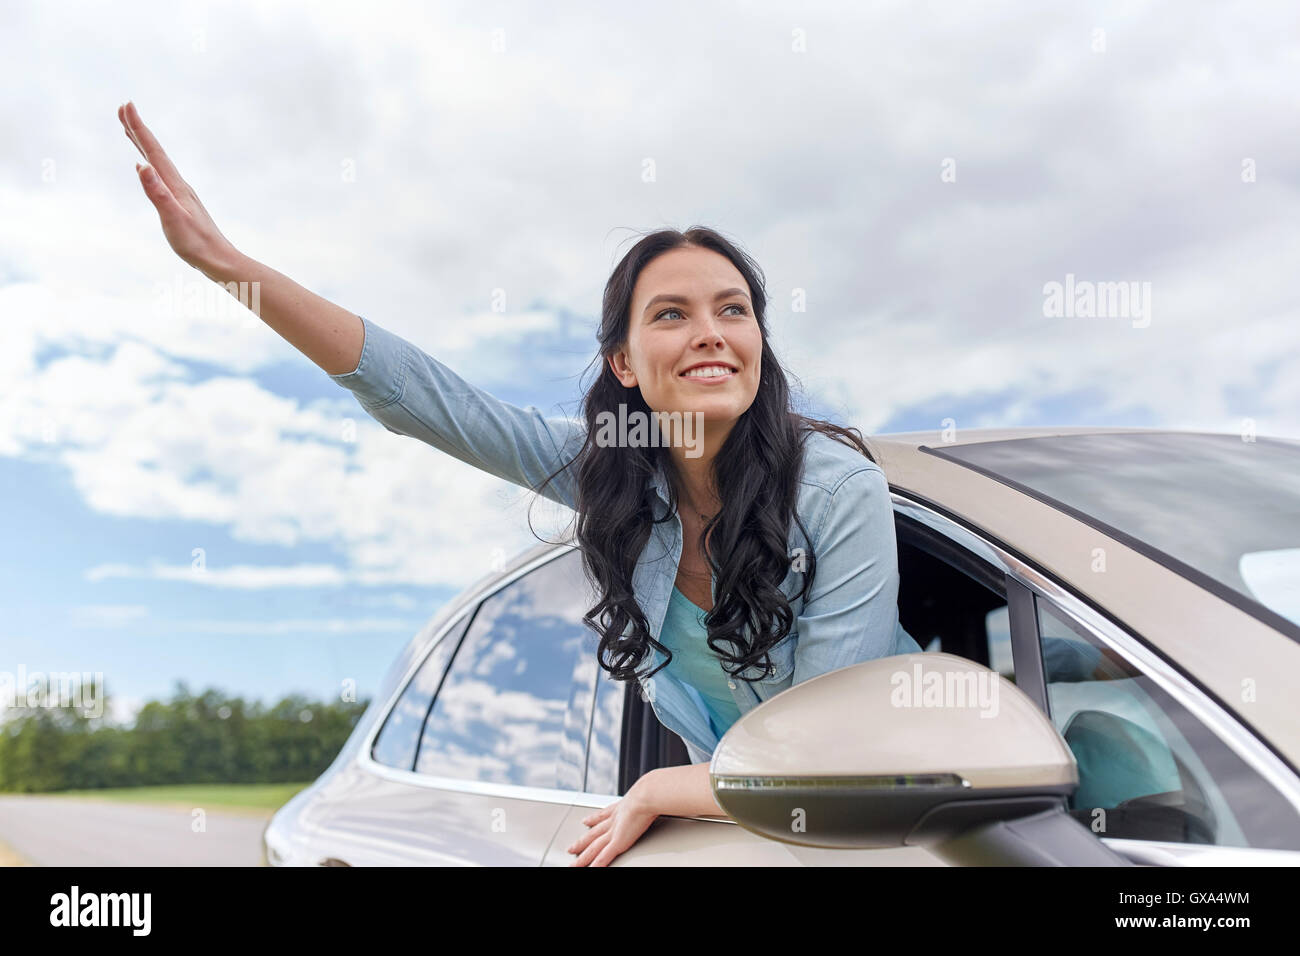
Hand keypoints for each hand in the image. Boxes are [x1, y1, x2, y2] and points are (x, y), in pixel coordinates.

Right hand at [118, 100, 238, 278]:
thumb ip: (157, 193)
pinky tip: (147, 169)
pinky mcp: (181, 204)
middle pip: (155, 152)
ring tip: (132, 131)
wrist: (220, 260)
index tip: (126, 105)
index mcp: (174, 185)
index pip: (153, 151)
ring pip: (158, 163)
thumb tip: (141, 165)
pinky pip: (161, 177)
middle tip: (124, 108)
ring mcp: (180, 194)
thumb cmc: (196, 244)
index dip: (138, 129)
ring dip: (144, 145)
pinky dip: (151, 166)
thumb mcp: (172, 218)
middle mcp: (178, 185)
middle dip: (138, 130)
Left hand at [566, 786, 659, 866]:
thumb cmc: (650, 794)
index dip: (593, 819)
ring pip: (594, 848)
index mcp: (621, 808)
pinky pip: (604, 857)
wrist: (647, 796)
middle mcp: (614, 821)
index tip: (585, 821)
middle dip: (582, 841)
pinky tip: (590, 870)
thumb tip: (658, 797)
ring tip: (574, 865)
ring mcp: (614, 832)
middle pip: (593, 834)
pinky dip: (597, 865)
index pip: (603, 816)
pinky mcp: (618, 842)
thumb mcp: (647, 795)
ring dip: (583, 857)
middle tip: (571, 847)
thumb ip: (649, 799)